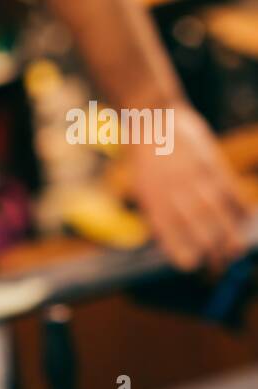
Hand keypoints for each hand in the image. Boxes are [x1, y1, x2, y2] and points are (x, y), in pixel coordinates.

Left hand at [128, 104, 248, 270]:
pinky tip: (245, 219)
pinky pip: (230, 191)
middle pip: (200, 231)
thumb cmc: (148, 161)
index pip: (172, 240)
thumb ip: (161, 215)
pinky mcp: (212, 164)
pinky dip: (239, 207)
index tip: (194, 265)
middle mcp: (176, 196)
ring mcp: (196, 179)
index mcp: (156, 207)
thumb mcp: (145, 191)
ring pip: (218, 214)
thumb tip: (182, 241)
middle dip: (213, 252)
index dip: (185, 256)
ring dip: (231, 235)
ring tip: (237, 251)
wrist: (154, 120)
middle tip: (221, 263)